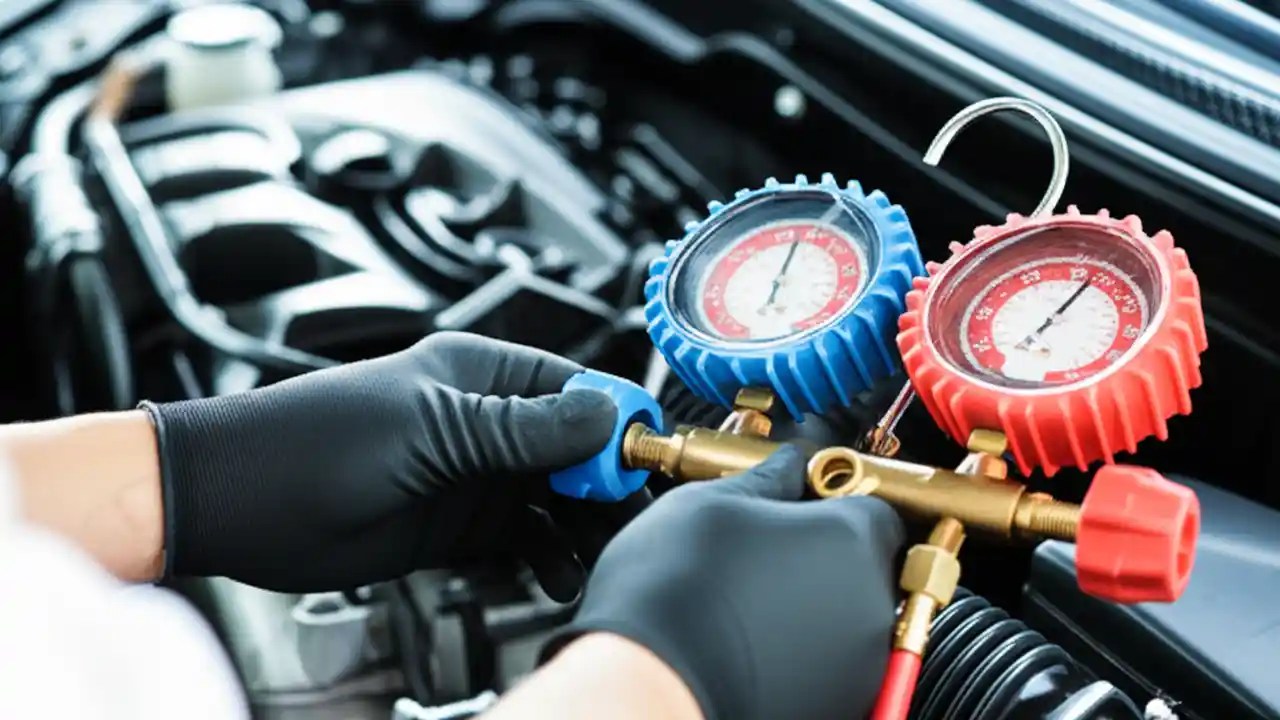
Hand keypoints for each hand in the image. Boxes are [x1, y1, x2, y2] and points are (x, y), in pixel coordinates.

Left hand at [142, 332, 616, 595]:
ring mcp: (474, 476)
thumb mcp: (432, 430)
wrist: (239, 504)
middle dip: (607, 482)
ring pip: (554, 499)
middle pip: (575, 449)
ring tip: (599, 552)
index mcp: (482, 373)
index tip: (647, 458)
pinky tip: (558, 573)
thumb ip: (523, 428)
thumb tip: (605, 413)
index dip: (616, 421)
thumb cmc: (316, 442)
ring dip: (581, 525)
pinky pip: (522, 540)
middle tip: (633, 516)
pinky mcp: (458, 526)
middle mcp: (486, 422)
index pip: (576, 388)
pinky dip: (546, 557)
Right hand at [544, 446, 904, 719]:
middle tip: (764, 548)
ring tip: (748, 598)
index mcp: (850, 540)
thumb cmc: (676, 593)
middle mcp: (869, 603)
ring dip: (811, 602)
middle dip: (821, 552)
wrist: (653, 682)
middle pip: (863, 563)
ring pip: (846, 616)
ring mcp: (858, 663)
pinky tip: (750, 637)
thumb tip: (785, 466)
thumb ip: (765, 478)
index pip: (874, 505)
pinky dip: (800, 648)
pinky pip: (828, 662)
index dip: (835, 499)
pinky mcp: (837, 702)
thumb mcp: (711, 502)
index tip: (803, 500)